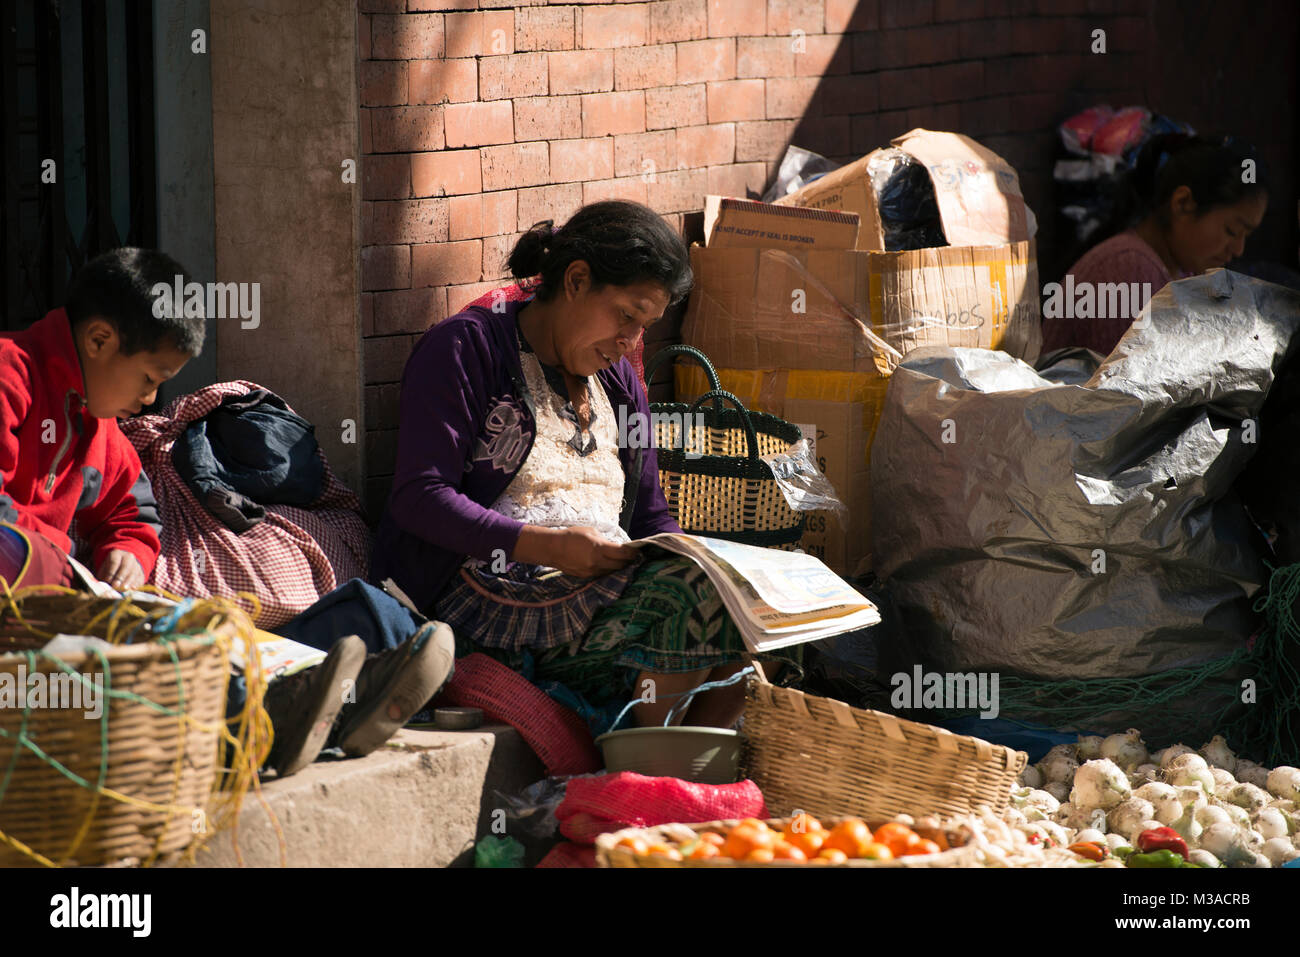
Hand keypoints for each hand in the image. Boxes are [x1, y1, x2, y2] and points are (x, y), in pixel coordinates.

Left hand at [97, 550, 144, 591]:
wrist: (123, 565)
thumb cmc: (110, 569)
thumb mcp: (104, 569)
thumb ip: (104, 576)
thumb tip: (105, 585)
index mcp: (117, 554)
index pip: (114, 562)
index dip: (111, 572)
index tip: (108, 580)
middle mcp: (128, 557)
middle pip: (125, 567)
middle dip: (120, 577)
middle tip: (115, 585)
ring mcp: (137, 564)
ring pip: (133, 573)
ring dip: (128, 582)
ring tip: (123, 589)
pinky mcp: (141, 573)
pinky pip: (140, 578)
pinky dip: (136, 584)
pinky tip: (132, 589)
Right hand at [514, 526, 637, 578]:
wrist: (553, 548)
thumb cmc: (572, 536)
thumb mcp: (591, 532)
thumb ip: (605, 541)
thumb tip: (616, 546)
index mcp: (599, 548)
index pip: (622, 553)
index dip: (633, 553)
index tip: (638, 550)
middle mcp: (597, 562)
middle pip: (620, 565)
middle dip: (628, 561)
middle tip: (633, 557)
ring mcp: (591, 571)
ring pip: (611, 571)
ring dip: (618, 567)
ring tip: (623, 562)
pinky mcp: (586, 576)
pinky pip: (602, 574)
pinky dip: (607, 570)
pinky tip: (609, 566)